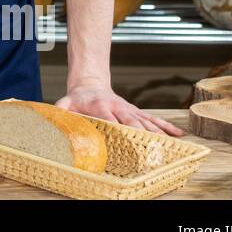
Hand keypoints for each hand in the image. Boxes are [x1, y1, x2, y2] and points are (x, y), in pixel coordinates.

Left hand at [55, 83, 183, 136]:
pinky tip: (179, 135)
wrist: (90, 84)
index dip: (115, 126)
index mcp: (100, 106)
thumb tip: (53, 119)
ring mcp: (129, 110)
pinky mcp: (136, 112)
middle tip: (151, 147)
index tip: (123, 138)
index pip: (108, 117)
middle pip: (132, 121)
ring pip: (146, 121)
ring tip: (169, 144)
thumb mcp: (65, 103)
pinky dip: (167, 127)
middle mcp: (118, 107)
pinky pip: (153, 119)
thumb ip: (60, 111)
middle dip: (141, 133)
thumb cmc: (77, 99)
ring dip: (158, 132)